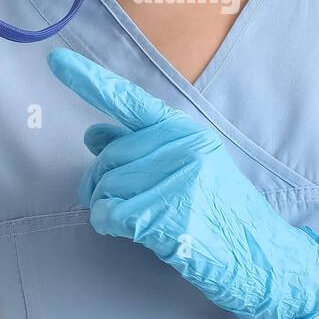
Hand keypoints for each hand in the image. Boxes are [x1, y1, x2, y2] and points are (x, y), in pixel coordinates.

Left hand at [46, 48, 318, 318]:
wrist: (262, 258)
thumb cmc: (222, 215)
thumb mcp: (190, 168)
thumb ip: (140, 148)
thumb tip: (93, 134)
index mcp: (186, 131)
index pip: (129, 100)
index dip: (89, 80)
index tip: (56, 60)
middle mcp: (181, 147)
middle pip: (107, 157)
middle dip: (102, 183)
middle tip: (127, 206)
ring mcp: (174, 178)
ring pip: (103, 187)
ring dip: (109, 208)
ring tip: (146, 220)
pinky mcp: (165, 211)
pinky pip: (107, 214)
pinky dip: (112, 227)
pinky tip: (142, 234)